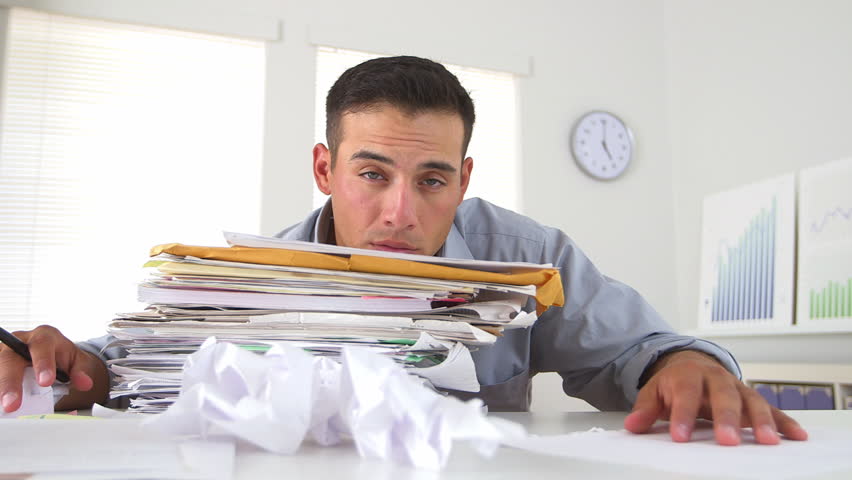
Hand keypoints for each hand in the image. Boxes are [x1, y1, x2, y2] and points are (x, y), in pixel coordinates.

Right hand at [0, 325, 108, 412]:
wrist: (52, 354)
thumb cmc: (61, 356)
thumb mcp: (76, 360)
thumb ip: (80, 371)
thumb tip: (85, 383)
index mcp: (44, 337)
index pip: (41, 346)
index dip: (42, 363)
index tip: (45, 382)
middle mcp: (20, 341)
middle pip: (10, 357)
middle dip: (10, 382)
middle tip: (13, 404)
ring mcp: (4, 352)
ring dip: (0, 386)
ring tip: (3, 407)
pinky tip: (0, 402)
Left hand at [623, 350, 808, 444]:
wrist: (691, 364)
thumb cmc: (674, 383)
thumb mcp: (654, 391)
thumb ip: (645, 409)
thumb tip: (633, 426)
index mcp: (688, 375)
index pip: (685, 393)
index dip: (683, 415)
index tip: (680, 436)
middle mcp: (716, 378)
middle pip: (723, 395)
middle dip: (726, 418)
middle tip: (727, 441)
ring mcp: (737, 388)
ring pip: (752, 401)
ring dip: (761, 421)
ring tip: (766, 442)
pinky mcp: (752, 399)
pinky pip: (772, 409)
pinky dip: (785, 422)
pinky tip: (797, 436)